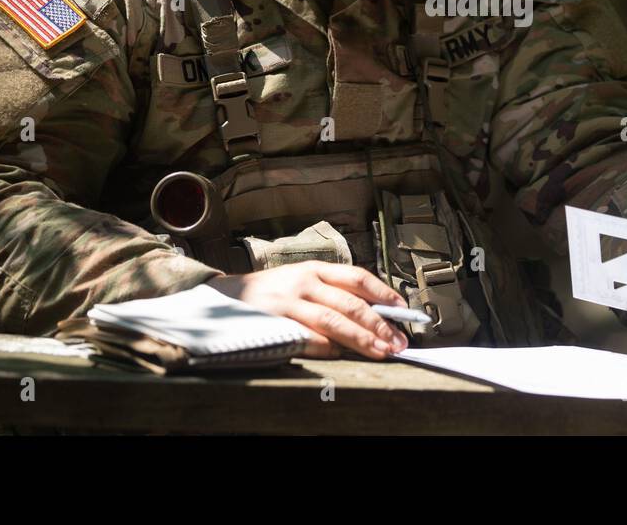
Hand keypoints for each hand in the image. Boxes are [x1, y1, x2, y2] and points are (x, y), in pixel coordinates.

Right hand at [205, 261, 409, 359]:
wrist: (223, 296)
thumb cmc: (272, 292)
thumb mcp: (302, 280)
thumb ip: (332, 291)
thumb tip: (374, 312)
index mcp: (315, 269)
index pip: (358, 278)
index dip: (383, 294)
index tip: (403, 310)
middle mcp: (304, 282)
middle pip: (350, 303)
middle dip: (379, 324)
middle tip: (398, 341)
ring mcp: (288, 303)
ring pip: (333, 321)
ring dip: (361, 339)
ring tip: (381, 352)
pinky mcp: (274, 323)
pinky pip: (306, 338)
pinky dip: (326, 348)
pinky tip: (340, 355)